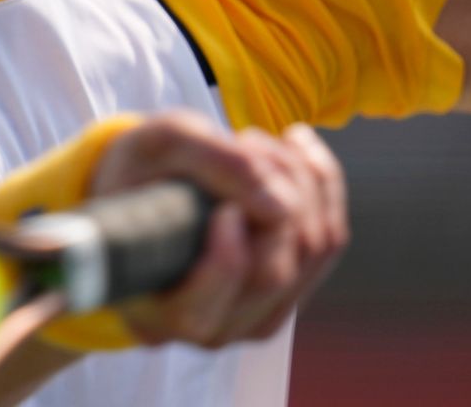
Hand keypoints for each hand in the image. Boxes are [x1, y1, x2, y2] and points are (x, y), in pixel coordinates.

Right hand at [88, 110, 346, 346]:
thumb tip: (281, 206)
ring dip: (301, 180)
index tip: (222, 206)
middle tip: (242, 139)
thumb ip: (217, 164)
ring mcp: (252, 319)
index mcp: (156, 315)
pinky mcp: (286, 294)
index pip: (212, 303)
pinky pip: (329, 242)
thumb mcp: (162, 142)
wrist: (141, 182)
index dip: (228, 253)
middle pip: (273, 270)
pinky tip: (295, 148)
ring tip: (259, 142)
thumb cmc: (142, 167)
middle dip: (275, 187)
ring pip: (313, 251)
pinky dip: (321, 186)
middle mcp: (207, 331)